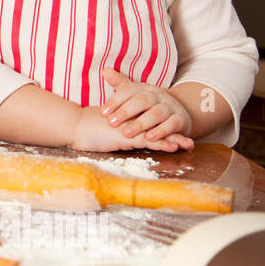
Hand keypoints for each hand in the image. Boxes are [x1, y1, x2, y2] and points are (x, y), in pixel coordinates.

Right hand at [70, 106, 189, 152]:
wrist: (74, 126)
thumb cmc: (86, 128)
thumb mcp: (103, 127)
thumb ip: (113, 129)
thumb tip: (118, 133)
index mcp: (128, 118)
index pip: (149, 121)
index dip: (163, 126)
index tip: (177, 132)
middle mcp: (132, 121)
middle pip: (158, 126)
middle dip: (174, 133)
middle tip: (190, 141)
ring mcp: (130, 127)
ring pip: (157, 133)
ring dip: (174, 139)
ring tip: (189, 144)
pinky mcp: (126, 135)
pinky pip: (148, 140)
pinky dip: (162, 143)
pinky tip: (174, 146)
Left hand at [101, 69, 194, 149]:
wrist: (178, 113)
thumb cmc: (149, 106)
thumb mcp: (135, 94)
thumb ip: (120, 84)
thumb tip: (105, 70)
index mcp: (144, 88)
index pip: (129, 90)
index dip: (115, 101)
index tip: (103, 113)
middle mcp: (158, 95)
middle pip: (142, 100)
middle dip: (126, 112)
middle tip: (112, 123)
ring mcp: (170, 106)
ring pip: (157, 113)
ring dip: (141, 123)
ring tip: (127, 133)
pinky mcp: (180, 119)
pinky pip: (172, 124)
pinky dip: (161, 131)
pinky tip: (149, 138)